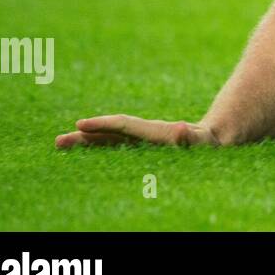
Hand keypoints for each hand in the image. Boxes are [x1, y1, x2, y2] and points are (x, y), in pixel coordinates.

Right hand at [55, 114, 219, 148]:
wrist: (216, 139)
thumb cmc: (208, 144)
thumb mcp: (202, 142)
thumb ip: (189, 138)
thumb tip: (178, 131)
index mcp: (155, 133)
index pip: (125, 126)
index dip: (103, 125)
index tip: (80, 124)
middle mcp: (146, 135)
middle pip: (112, 134)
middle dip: (85, 137)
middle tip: (58, 141)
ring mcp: (144, 142)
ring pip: (111, 140)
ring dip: (88, 142)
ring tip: (63, 144)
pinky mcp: (144, 149)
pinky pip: (118, 147)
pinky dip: (99, 145)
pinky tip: (84, 150)